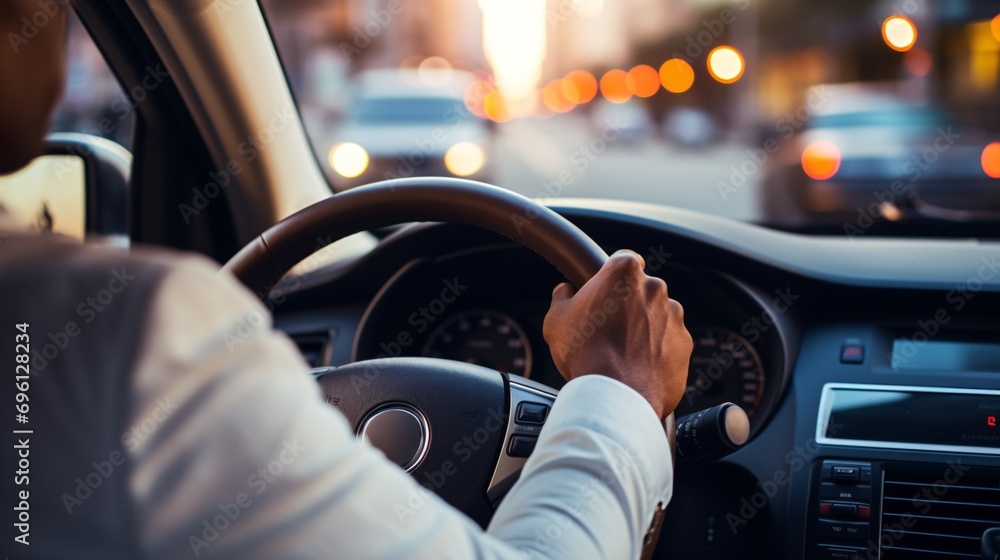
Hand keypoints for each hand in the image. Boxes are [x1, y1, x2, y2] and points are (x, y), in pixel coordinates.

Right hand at [543, 250, 692, 419]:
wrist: (616, 395)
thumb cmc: (585, 353)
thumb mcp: (556, 320)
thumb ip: (562, 297)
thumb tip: (565, 291)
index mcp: (624, 273)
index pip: (623, 259)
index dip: (612, 275)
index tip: (604, 290)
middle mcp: (655, 288)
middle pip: (642, 289)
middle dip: (629, 304)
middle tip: (607, 327)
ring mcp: (675, 316)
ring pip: (658, 315)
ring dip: (645, 327)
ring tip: (623, 352)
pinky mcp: (686, 344)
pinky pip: (670, 342)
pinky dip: (658, 350)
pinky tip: (638, 366)